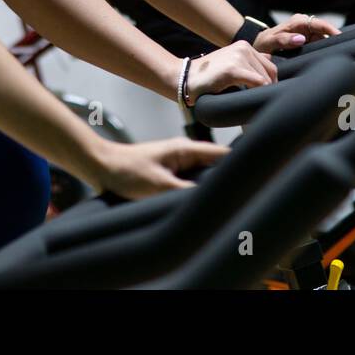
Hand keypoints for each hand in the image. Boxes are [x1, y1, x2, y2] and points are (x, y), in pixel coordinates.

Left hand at [90, 136, 229, 198]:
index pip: (223, 155)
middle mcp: (185, 155)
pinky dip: (194, 193)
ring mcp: (177, 165)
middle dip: (225, 182)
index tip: (254, 179)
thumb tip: (214, 198)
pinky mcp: (169, 175)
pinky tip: (196, 204)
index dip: (241, 165)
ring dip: (208, 189)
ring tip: (219, 203)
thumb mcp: (160, 185)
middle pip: (217, 168)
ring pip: (204, 178)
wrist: (100, 168)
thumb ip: (188, 191)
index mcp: (185, 150)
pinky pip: (190, 184)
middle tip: (238, 198)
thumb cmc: (126, 172)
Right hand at [187, 41, 276, 100]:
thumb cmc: (207, 76)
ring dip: (263, 92)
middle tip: (261, 100)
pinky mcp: (233, 69)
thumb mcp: (231, 62)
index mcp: (244, 46)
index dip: (271, 81)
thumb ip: (250, 61)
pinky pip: (258, 82)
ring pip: (265, 78)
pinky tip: (250, 99)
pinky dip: (259, 93)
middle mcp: (243, 48)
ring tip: (254, 101)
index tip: (264, 94)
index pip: (269, 65)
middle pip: (270, 71)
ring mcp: (238, 57)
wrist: (185, 79)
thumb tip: (269, 59)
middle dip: (269, 88)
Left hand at [253, 13, 340, 52]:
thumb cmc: (263, 43)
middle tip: (340, 53)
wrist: (260, 46)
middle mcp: (305, 25)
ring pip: (324, 40)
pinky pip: (319, 45)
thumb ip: (283, 40)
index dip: (331, 29)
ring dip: (327, 48)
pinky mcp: (309, 41)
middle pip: (325, 32)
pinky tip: (325, 58)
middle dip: (332, 41)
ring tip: (333, 58)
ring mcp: (308, 33)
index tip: (340, 37)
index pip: (319, 23)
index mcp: (298, 22)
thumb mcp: (270, 42)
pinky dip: (322, 51)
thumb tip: (300, 39)